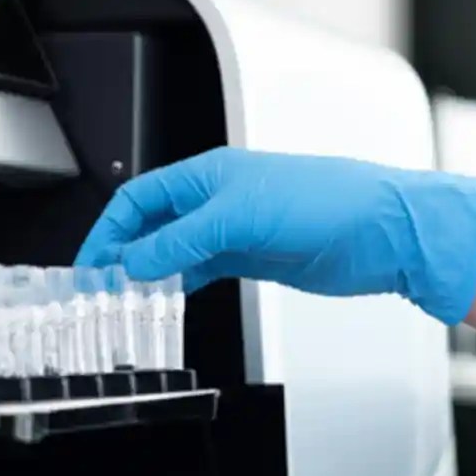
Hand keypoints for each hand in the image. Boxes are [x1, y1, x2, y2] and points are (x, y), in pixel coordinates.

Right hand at [74, 147, 475, 323]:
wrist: (384, 232)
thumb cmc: (328, 199)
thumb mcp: (241, 217)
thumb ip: (182, 242)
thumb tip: (135, 262)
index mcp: (208, 175)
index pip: (140, 199)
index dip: (109, 229)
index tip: (91, 263)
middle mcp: (218, 201)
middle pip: (153, 226)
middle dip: (123, 254)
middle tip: (100, 287)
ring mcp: (236, 231)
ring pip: (176, 253)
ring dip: (150, 274)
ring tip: (126, 300)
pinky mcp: (254, 258)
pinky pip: (203, 271)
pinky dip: (181, 286)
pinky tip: (168, 300)